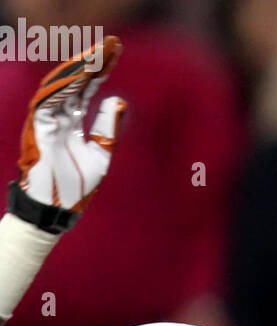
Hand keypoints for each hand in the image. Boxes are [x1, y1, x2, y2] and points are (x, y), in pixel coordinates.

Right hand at [11, 38, 124, 229]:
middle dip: (93, 61)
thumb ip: (107, 128)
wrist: (57, 209)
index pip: (86, 87)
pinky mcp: (37, 128)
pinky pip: (48, 102)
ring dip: (79, 69)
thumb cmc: (75, 185)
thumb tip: (118, 100)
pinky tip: (78, 77)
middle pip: (75, 81)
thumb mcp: (100, 153)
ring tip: (98, 55)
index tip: (118, 53)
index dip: (101, 70)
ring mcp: (45, 120)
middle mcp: (57, 114)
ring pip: (61, 86)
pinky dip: (62, 89)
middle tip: (113, 44)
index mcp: (70, 119)